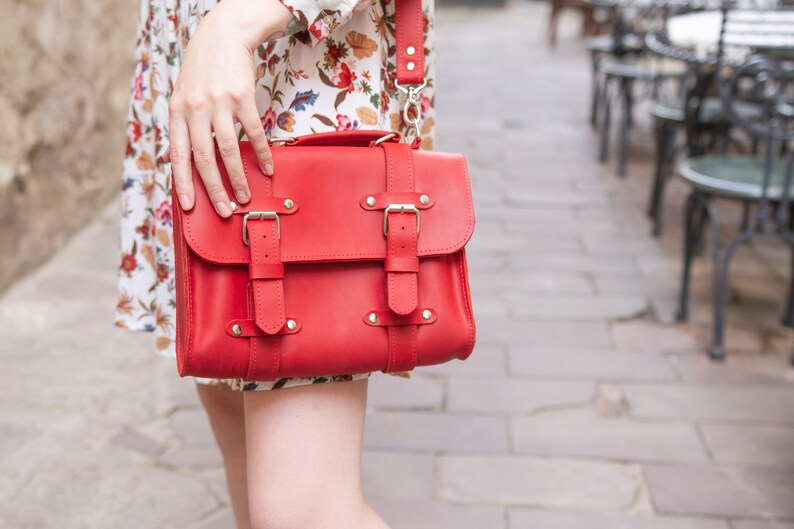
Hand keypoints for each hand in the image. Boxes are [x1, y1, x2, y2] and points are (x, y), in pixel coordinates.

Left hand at [167, 0, 294, 216]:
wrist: (223, 35)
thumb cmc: (203, 70)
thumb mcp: (183, 96)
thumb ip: (185, 127)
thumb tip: (184, 162)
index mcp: (177, 112)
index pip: (178, 155)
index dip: (183, 182)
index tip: (188, 206)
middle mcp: (195, 108)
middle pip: (203, 158)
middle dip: (214, 189)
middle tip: (225, 210)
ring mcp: (219, 102)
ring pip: (228, 149)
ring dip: (238, 177)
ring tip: (246, 195)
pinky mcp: (242, 96)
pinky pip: (253, 132)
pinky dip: (261, 153)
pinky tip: (266, 168)